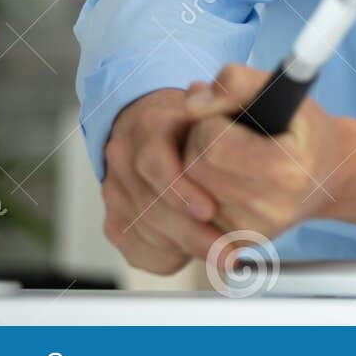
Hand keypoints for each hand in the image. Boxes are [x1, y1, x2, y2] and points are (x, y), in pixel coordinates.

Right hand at [100, 88, 223, 274]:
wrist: (157, 125)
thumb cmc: (197, 119)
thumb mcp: (216, 102)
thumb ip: (231, 99)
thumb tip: (242, 103)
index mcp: (148, 125)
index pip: (154, 162)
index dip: (181, 191)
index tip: (210, 210)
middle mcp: (124, 157)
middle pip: (150, 205)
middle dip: (191, 234)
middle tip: (227, 251)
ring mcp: (115, 189)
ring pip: (143, 230)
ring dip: (183, 247)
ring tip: (222, 254)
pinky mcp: (114, 217)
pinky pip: (135, 248)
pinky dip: (167, 256)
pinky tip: (194, 252)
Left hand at [181, 64, 345, 249]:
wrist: (329, 174)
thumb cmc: (305, 131)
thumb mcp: (282, 92)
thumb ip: (237, 82)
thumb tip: (193, 101)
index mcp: (287, 169)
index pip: (213, 146)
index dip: (210, 122)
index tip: (226, 115)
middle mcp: (273, 208)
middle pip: (197, 168)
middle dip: (198, 141)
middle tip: (221, 131)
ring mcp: (256, 231)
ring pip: (191, 191)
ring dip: (196, 165)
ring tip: (223, 153)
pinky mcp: (241, 243)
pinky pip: (195, 213)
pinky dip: (201, 190)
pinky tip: (224, 178)